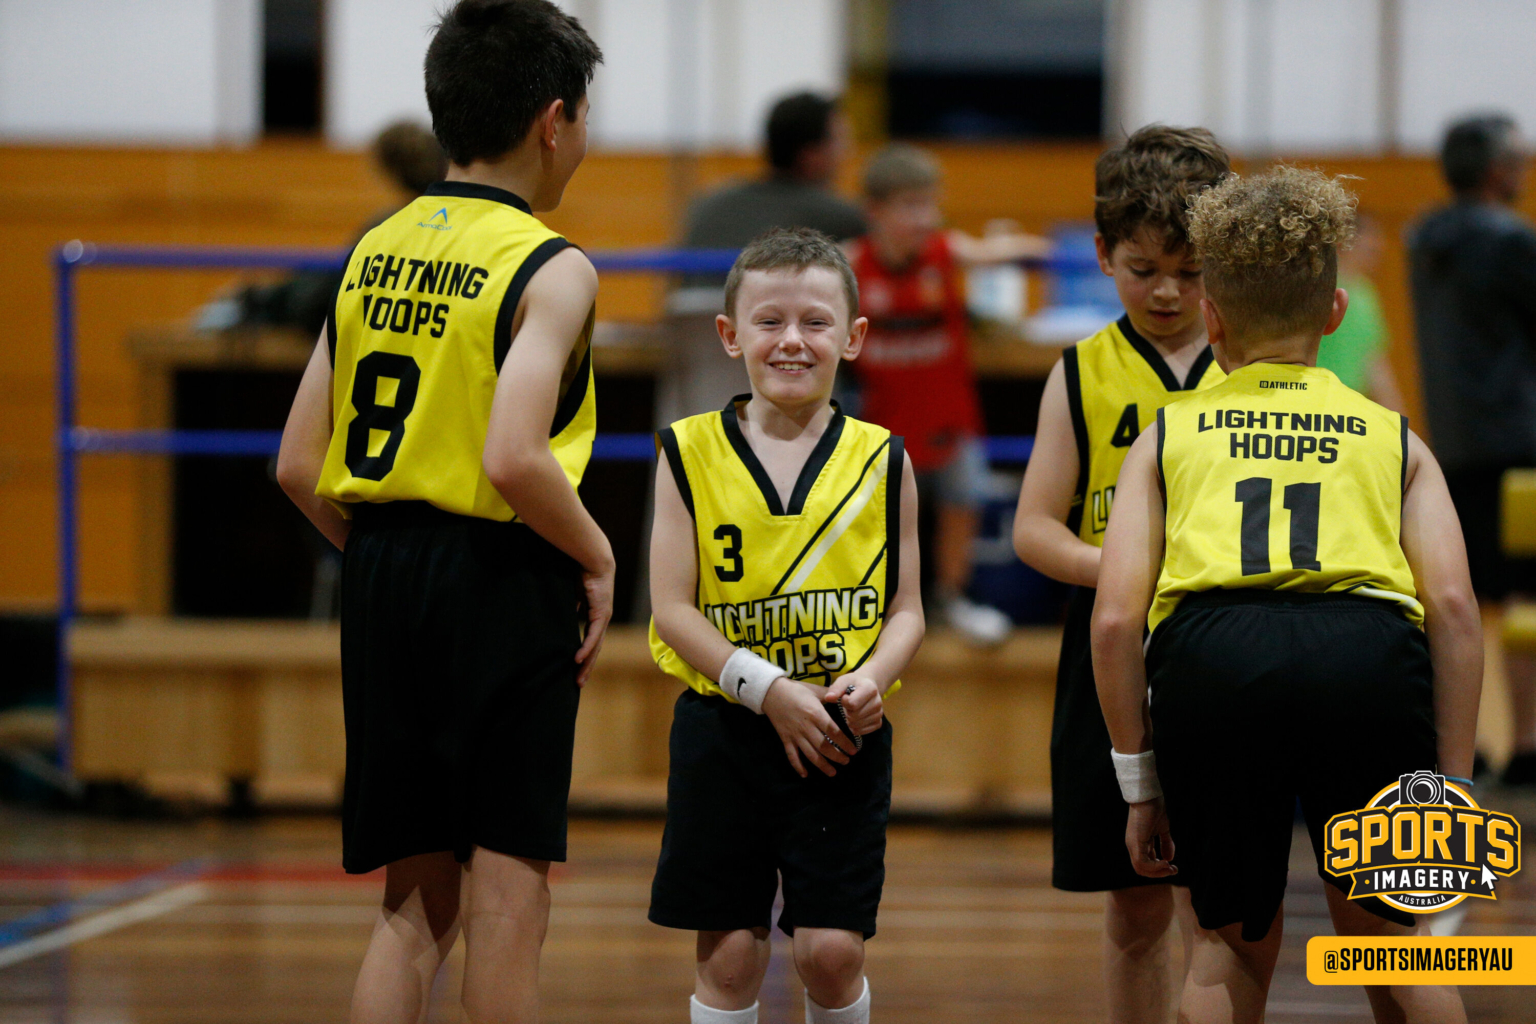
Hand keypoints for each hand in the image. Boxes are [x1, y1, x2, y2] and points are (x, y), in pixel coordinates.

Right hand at [574, 562, 613, 687]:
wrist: (594, 559)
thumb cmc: (582, 573)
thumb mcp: (572, 596)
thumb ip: (570, 609)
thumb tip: (560, 619)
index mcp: (595, 616)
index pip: (589, 641)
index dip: (583, 656)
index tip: (575, 669)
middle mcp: (602, 620)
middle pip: (594, 649)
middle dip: (586, 667)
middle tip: (578, 683)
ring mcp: (603, 618)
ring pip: (595, 646)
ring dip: (586, 664)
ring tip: (578, 679)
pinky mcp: (601, 614)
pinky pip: (593, 635)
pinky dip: (585, 648)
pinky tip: (577, 660)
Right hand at [763, 678, 853, 777]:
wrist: (771, 692)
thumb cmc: (796, 690)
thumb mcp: (816, 689)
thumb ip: (832, 695)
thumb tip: (848, 698)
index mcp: (815, 713)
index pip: (833, 732)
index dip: (844, 743)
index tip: (853, 750)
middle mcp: (806, 727)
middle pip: (823, 746)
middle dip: (836, 756)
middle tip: (846, 761)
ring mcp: (795, 734)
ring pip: (810, 754)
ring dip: (822, 765)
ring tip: (833, 772)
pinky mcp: (785, 738)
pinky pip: (791, 755)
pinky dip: (798, 766)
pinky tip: (805, 774)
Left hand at [827, 676, 881, 736]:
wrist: (867, 686)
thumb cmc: (853, 683)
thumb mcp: (843, 680)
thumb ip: (836, 688)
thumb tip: (828, 698)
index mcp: (870, 689)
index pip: (852, 703)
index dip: (843, 702)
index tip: (844, 696)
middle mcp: (878, 702)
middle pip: (854, 716)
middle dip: (846, 712)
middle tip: (847, 705)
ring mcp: (879, 714)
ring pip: (857, 725)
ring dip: (850, 720)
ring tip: (852, 711)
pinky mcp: (879, 723)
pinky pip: (862, 731)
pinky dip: (855, 728)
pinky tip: (855, 719)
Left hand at [1125, 797, 1176, 877]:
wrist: (1148, 795)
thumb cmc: (1154, 808)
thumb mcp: (1162, 829)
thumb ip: (1165, 843)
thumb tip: (1169, 859)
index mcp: (1138, 843)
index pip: (1145, 864)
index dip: (1159, 869)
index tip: (1173, 867)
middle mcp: (1133, 846)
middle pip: (1142, 870)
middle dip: (1159, 873)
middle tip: (1174, 870)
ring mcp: (1133, 844)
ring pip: (1141, 869)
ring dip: (1158, 872)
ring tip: (1171, 868)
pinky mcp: (1135, 842)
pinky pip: (1142, 862)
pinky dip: (1154, 866)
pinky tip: (1166, 862)